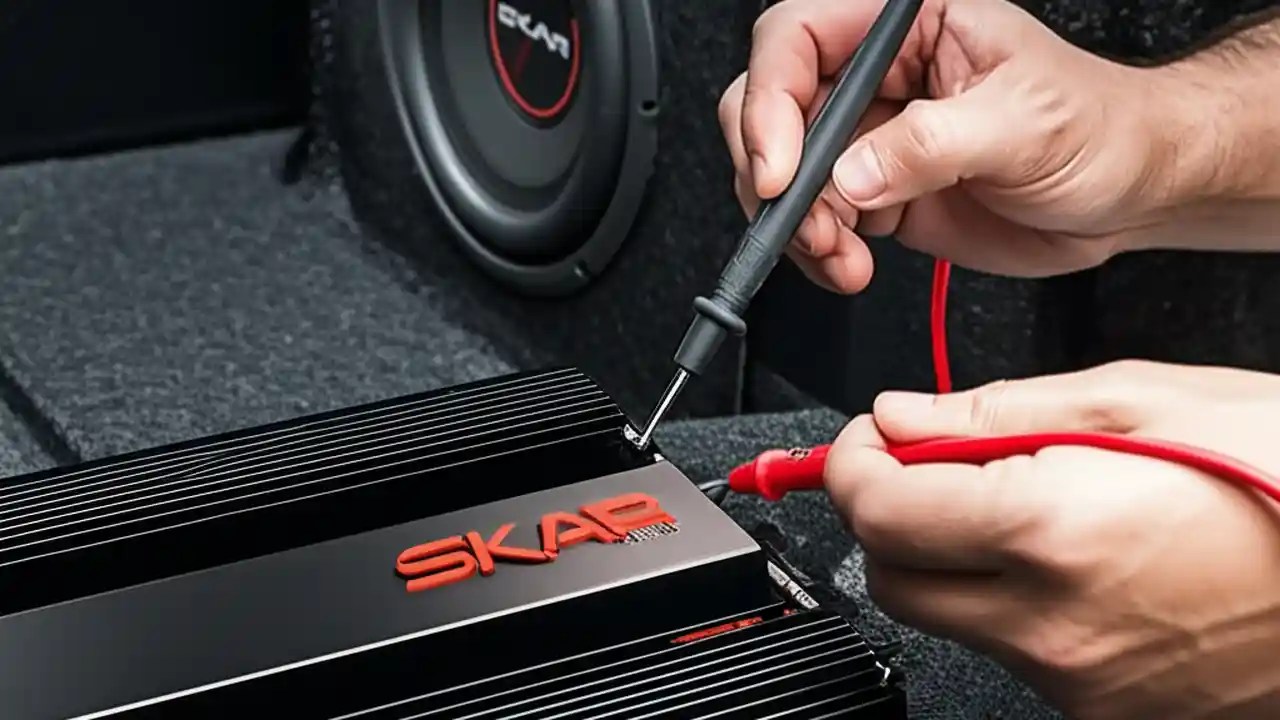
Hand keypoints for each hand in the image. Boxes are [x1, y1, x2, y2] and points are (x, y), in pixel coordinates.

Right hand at [719, 0, 1188, 291]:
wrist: (1128, 192)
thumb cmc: (1100, 129)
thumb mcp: (1022, 126)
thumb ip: (930, 145)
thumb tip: (850, 174)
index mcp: (910, 22)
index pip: (799, 36)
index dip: (771, 99)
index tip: (782, 168)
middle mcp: (879, 73)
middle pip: (773, 105)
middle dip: (777, 173)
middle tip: (808, 221)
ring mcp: (870, 134)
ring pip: (785, 173)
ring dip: (798, 225)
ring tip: (841, 255)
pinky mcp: (873, 190)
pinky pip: (813, 219)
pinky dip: (817, 252)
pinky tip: (849, 264)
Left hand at [824, 360, 1279, 718]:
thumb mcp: (1139, 401)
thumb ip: (992, 414)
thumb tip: (902, 418)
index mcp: (1047, 529)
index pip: (874, 507)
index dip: (850, 461)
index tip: (870, 438)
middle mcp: (1050, 622)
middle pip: (891, 575)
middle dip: (888, 513)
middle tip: (928, 466)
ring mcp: (1080, 681)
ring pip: (951, 616)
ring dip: (952, 557)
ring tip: (1029, 504)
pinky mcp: (1108, 712)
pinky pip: (1017, 651)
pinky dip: (1014, 601)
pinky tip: (1077, 557)